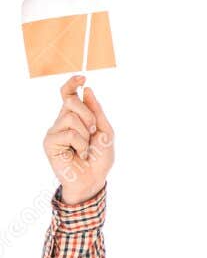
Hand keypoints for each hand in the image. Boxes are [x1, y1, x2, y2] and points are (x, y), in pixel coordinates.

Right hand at [44, 75, 113, 202]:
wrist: (94, 179)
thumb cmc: (99, 158)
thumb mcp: (105, 132)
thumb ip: (97, 111)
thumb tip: (87, 90)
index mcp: (75, 117)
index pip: (68, 95)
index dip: (72, 84)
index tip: (82, 78)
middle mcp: (62, 121)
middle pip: (71, 101)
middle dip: (89, 115)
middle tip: (93, 131)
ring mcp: (54, 131)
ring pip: (71, 116)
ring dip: (85, 133)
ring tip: (86, 147)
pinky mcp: (49, 142)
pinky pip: (68, 133)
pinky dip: (80, 144)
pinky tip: (79, 154)